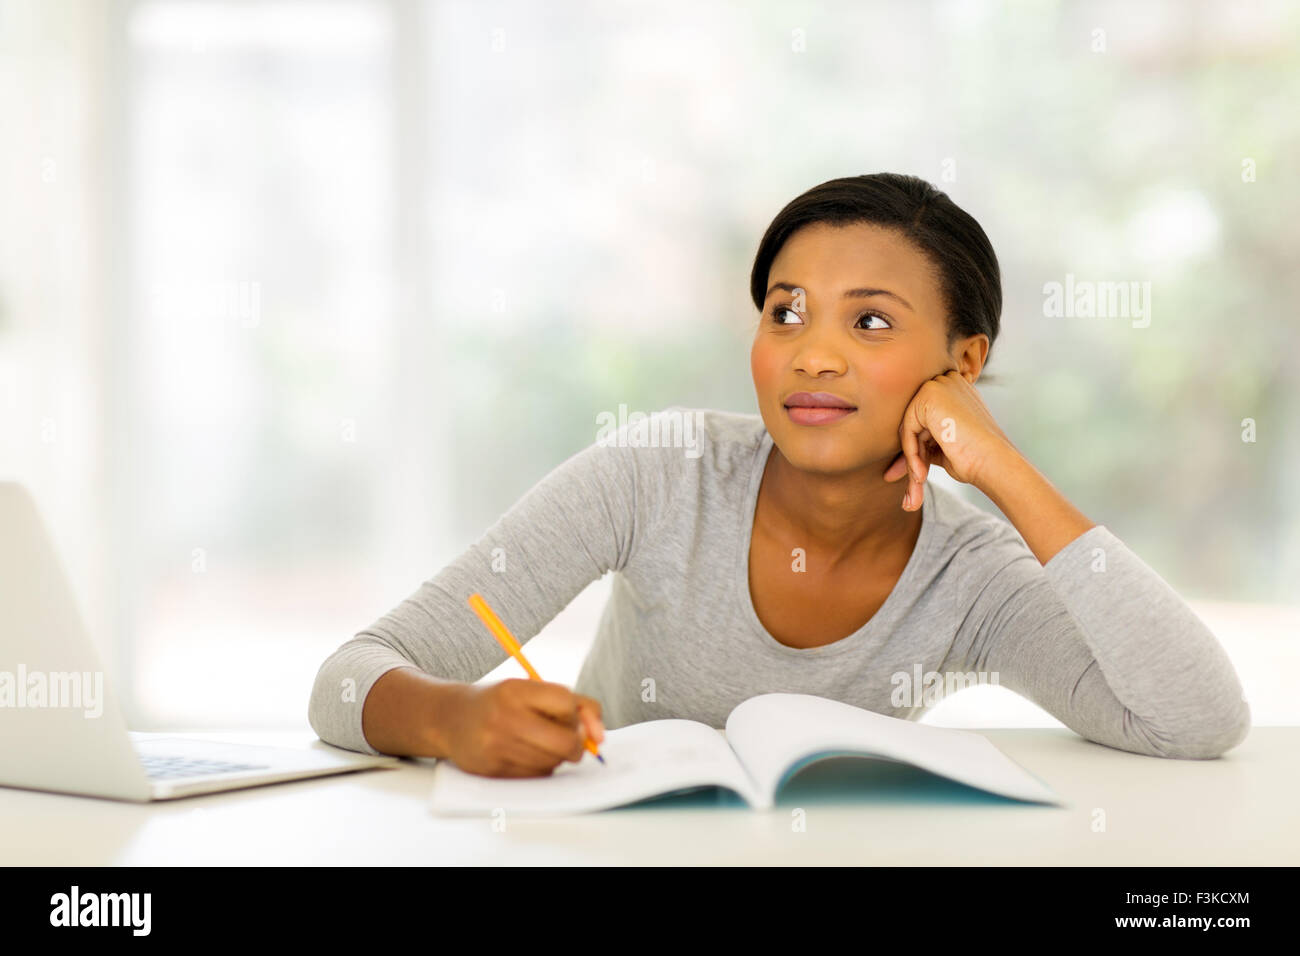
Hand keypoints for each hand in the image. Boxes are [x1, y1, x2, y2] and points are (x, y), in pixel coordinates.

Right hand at [442, 679, 605, 777]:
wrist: (451, 719)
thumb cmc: (501, 702)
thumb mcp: (533, 690)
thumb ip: (577, 704)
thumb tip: (600, 737)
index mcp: (515, 690)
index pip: (566, 702)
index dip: (576, 713)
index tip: (569, 716)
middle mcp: (504, 717)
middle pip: (566, 741)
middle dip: (575, 744)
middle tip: (568, 740)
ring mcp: (496, 746)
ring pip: (554, 762)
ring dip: (556, 757)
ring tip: (538, 743)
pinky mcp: (493, 770)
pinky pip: (536, 776)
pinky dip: (540, 768)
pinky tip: (524, 755)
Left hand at [883, 369, 1017, 510]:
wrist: (994, 462)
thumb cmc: (974, 460)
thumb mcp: (941, 449)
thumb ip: (919, 444)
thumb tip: (889, 469)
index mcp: (954, 392)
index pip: (923, 421)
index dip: (917, 450)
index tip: (916, 477)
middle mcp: (947, 382)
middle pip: (914, 422)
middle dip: (911, 455)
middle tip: (916, 482)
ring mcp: (940, 385)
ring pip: (909, 426)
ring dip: (912, 458)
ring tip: (920, 482)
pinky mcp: (930, 393)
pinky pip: (908, 428)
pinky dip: (911, 453)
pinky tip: (922, 472)